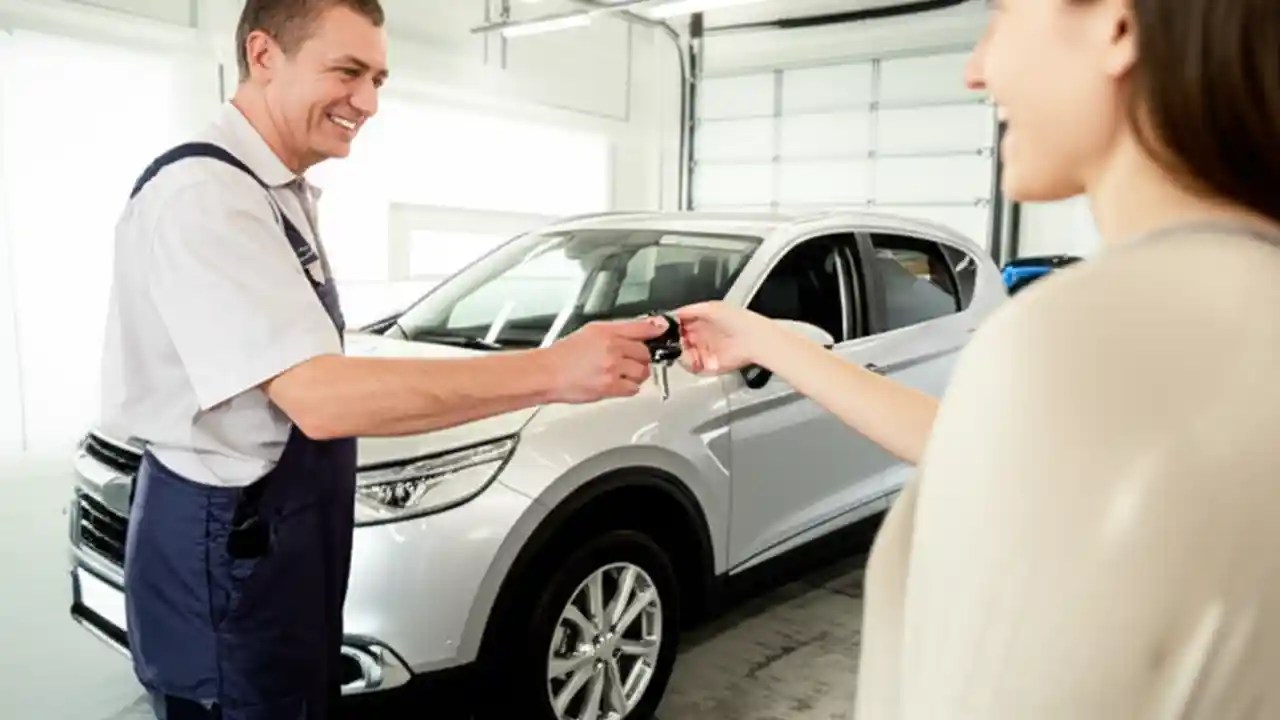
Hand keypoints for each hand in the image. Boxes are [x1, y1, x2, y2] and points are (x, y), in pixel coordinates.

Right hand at [542, 316, 668, 402]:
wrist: (547, 373)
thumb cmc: (563, 355)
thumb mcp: (590, 332)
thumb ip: (616, 330)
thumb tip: (639, 328)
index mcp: (607, 331)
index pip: (641, 328)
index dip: (655, 329)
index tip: (662, 329)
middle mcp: (612, 348)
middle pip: (645, 352)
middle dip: (642, 357)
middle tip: (632, 360)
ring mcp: (612, 368)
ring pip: (642, 372)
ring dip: (637, 374)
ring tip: (623, 372)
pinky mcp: (610, 386)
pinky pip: (633, 389)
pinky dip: (629, 387)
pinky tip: (617, 383)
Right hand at [673, 301, 773, 374]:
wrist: (753, 339)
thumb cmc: (738, 320)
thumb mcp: (711, 307)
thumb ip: (689, 310)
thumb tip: (673, 313)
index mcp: (701, 321)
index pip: (678, 324)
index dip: (669, 326)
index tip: (663, 327)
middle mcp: (701, 337)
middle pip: (676, 340)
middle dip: (671, 340)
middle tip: (670, 339)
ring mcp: (704, 352)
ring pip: (681, 354)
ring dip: (679, 352)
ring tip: (684, 348)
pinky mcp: (708, 365)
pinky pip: (691, 366)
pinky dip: (688, 363)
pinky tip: (693, 357)